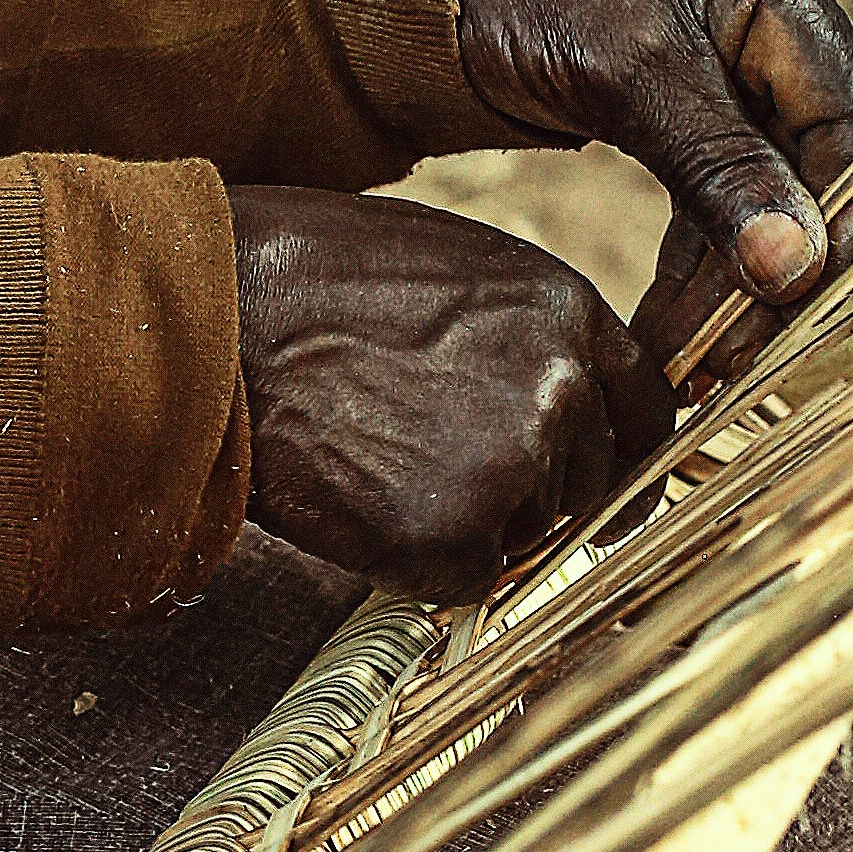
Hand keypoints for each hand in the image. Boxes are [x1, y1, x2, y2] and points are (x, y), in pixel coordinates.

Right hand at [230, 185, 669, 598]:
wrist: (206, 317)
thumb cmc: (300, 282)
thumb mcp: (445, 271)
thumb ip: (517, 334)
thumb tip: (548, 398)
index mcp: (567, 309)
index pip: (645, 408)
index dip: (609, 450)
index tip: (582, 477)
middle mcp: (561, 385)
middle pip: (586, 483)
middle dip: (525, 492)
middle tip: (425, 467)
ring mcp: (513, 462)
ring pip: (523, 533)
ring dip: (463, 522)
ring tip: (371, 461)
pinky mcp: (453, 531)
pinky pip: (462, 580)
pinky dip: (414, 565)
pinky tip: (356, 503)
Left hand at [455, 0, 852, 377]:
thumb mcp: (628, 71)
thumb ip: (717, 166)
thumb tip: (798, 269)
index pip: (849, 121)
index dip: (839, 219)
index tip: (802, 304)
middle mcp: (768, 23)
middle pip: (809, 167)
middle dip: (778, 269)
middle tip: (737, 360)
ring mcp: (724, 66)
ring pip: (753, 194)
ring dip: (729, 285)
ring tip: (694, 370)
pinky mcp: (677, 108)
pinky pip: (704, 197)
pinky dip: (690, 266)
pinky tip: (670, 336)